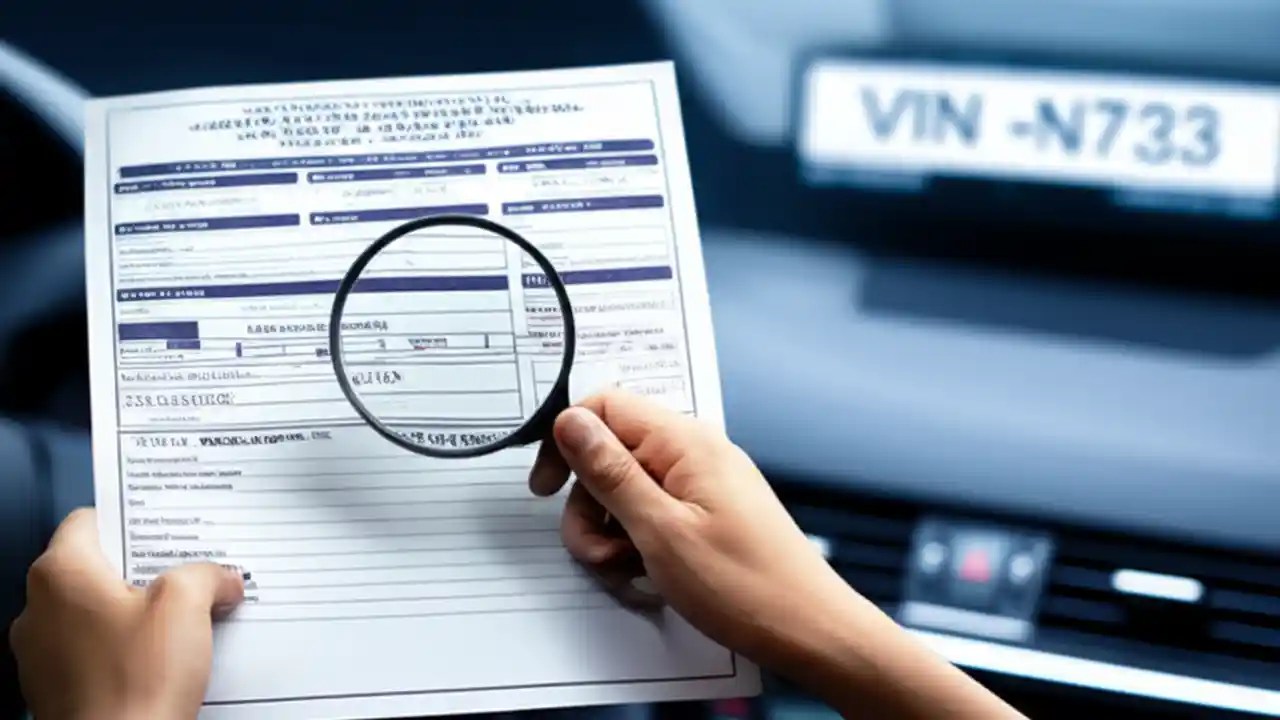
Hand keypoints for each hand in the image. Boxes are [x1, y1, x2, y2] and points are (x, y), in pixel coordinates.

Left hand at [10, 508, 244, 719]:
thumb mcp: (186, 605)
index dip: (131, 521)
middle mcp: (36, 607)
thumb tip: (222, 579)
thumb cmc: (140, 674)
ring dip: (133, 611)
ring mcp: (38, 653)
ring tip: (183, 619)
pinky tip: (160, 659)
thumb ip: (205, 575)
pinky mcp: (51, 689)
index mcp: (60, 573)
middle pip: (93, 568)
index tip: (170, 532)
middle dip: (143, 570)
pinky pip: (89, 650)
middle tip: (190, 574)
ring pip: (92, 612)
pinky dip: (121, 647)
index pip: (88, 520)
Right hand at [529, 390, 1023, 719]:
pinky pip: (652, 513)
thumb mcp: (659, 530)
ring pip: (626, 492)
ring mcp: (702, 482)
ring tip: (633, 569)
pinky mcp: (706, 511)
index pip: (605, 406)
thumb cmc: (747, 586)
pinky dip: (639, 543)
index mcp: (685, 442)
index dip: (567, 442)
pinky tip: (651, 572)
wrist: (808, 629)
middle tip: (603, 550)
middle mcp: (694, 453)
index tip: (547, 485)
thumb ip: (610, 473)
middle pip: (609, 456)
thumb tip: (571, 422)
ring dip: (612, 533)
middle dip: (590, 506)